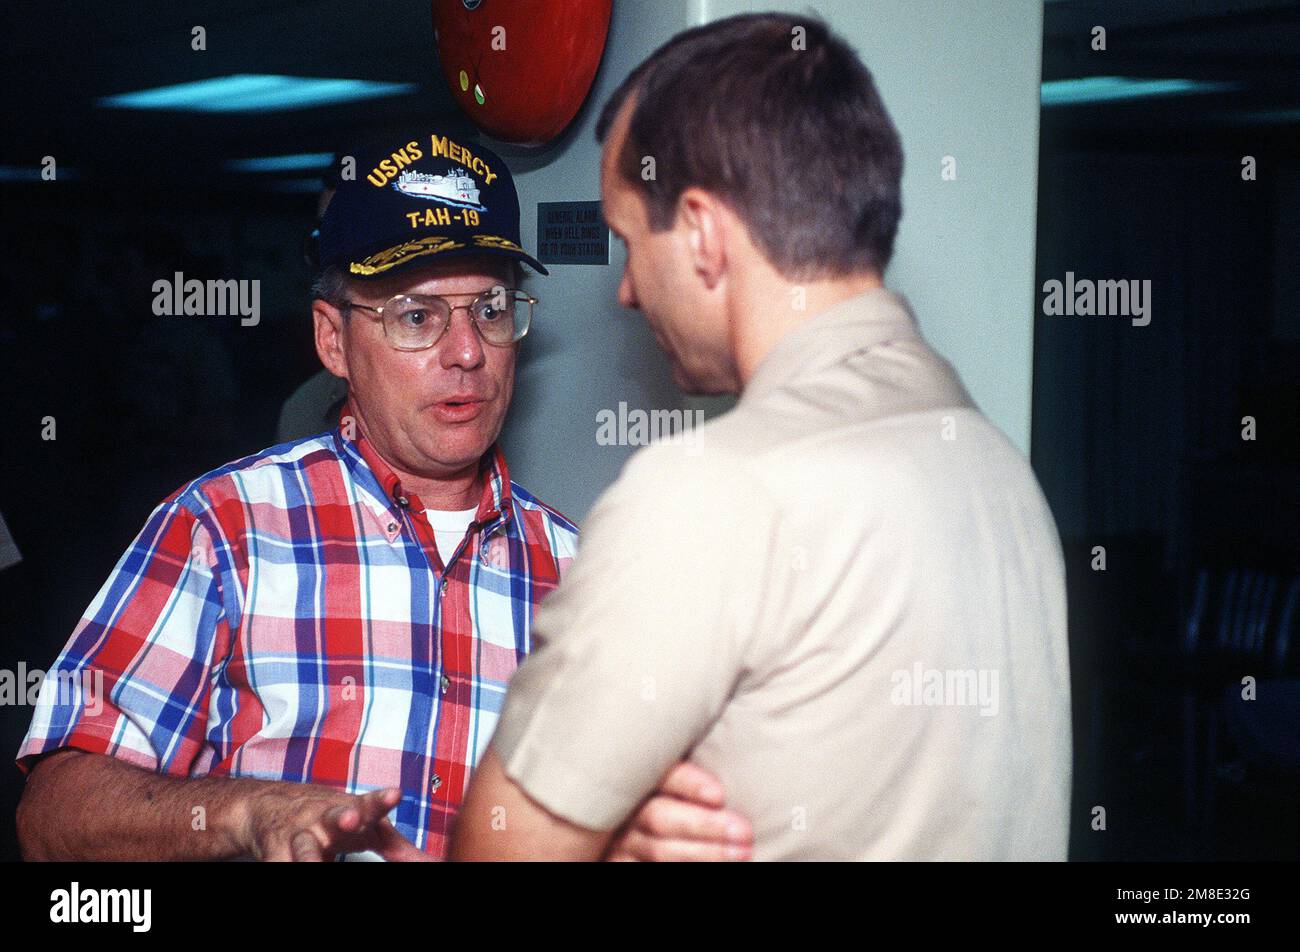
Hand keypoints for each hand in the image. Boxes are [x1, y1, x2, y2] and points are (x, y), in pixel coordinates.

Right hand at [239, 784, 430, 861]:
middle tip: (351, 818)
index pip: (370, 803)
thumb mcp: (364, 828)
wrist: (271, 807)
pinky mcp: (275, 852)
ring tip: (313, 864)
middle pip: (334, 816)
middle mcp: (324, 818)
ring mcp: (298, 834)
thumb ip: (395, 845)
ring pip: (302, 846)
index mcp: (353, 811)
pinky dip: (282, 866)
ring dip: (308, 855)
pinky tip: (283, 866)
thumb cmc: (331, 820)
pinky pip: (278, 863)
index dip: (382, 799)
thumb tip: (433, 862)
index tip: (395, 793)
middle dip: (343, 817)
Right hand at [606, 762, 752, 860]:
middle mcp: (620, 809)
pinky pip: (650, 869)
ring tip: (742, 851)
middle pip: (658, 817)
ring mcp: (619, 842)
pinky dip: (685, 867)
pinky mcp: (620, 863)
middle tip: (742, 831)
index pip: (657, 774)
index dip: (687, 783)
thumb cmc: (659, 787)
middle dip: (703, 825)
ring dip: (704, 853)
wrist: (623, 825)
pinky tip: (716, 865)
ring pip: (659, 850)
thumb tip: (728, 711)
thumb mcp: (660, 766)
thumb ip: (678, 752)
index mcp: (632, 774)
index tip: (719, 794)